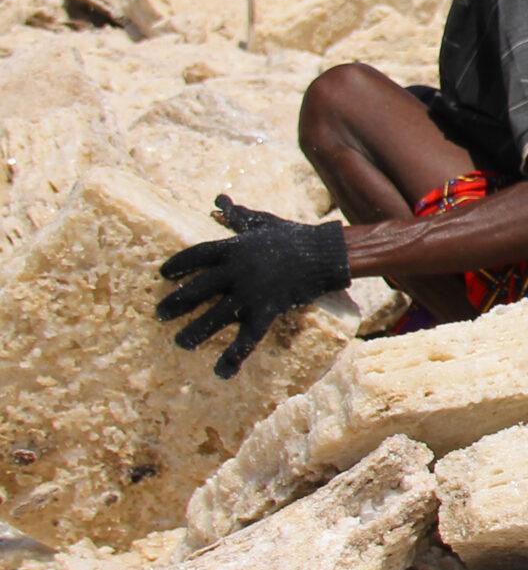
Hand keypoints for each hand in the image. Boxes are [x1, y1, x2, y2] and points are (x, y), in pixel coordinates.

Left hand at [156, 195, 350, 378]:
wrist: (325, 253)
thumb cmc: (294, 235)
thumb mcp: (263, 222)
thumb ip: (238, 215)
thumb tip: (219, 198)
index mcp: (233, 249)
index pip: (196, 256)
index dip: (177, 266)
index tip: (163, 275)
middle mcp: (235, 272)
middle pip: (197, 289)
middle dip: (176, 303)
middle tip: (159, 314)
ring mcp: (250, 293)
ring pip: (214, 316)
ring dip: (195, 332)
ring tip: (181, 343)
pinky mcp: (266, 310)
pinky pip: (247, 337)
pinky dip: (233, 355)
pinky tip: (221, 371)